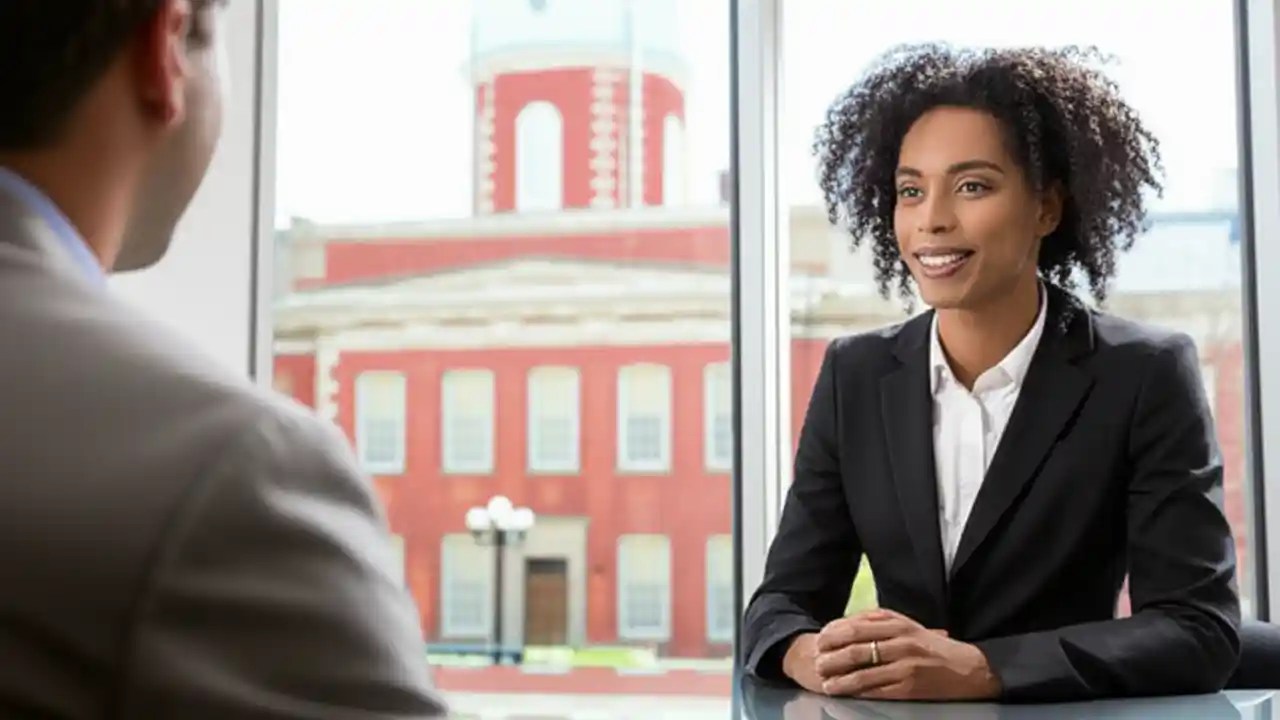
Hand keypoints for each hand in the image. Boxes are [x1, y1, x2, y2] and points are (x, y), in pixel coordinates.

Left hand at [813, 609, 1000, 700]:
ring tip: (825, 683)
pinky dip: (857, 692)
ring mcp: (905, 666)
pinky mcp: (909, 687)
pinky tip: (845, 693)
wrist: (967, 669)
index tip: (819, 641)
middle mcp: (900, 643)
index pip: (856, 627)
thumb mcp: (908, 626)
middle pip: (856, 648)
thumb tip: (846, 623)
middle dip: (831, 657)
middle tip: (817, 663)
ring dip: (839, 678)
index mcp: (898, 624)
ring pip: (863, 672)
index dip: (833, 635)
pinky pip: (876, 690)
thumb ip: (879, 621)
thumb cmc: (932, 647)